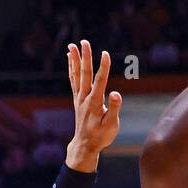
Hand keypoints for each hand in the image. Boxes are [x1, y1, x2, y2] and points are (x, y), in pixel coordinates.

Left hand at [66, 40, 121, 169]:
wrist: (85, 145)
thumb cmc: (101, 136)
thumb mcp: (111, 126)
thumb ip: (114, 109)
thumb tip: (116, 94)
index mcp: (94, 103)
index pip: (99, 82)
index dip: (103, 67)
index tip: (105, 53)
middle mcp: (84, 98)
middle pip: (84, 74)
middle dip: (85, 57)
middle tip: (84, 42)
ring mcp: (79, 98)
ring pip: (76, 75)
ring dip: (75, 59)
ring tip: (72, 45)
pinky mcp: (77, 99)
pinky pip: (73, 80)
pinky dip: (72, 68)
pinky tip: (71, 59)